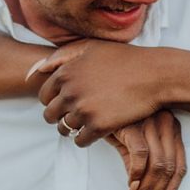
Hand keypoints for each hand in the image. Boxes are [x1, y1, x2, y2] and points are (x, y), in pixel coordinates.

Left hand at [29, 41, 168, 146]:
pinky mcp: (99, 126)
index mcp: (65, 72)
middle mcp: (70, 91)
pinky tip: (95, 132)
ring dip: (72, 129)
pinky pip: (80, 141)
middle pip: (50, 115)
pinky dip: (85, 139)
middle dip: (59, 116)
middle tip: (74, 116)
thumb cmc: (124, 59)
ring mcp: (84, 110)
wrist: (155, 75)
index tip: (66, 103)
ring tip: (86, 124)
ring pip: (64, 129)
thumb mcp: (91, 48)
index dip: (54, 101)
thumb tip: (34, 70)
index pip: (44, 95)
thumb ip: (60, 56)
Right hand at [102, 111, 186, 189]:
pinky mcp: (134, 124)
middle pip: (171, 171)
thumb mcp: (131, 141)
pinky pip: (141, 156)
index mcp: (172, 129)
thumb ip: (138, 164)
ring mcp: (152, 123)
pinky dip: (136, 176)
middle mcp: (167, 125)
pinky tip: (129, 189)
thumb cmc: (116, 116)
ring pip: (159, 167)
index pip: (181, 168)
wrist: (95, 93)